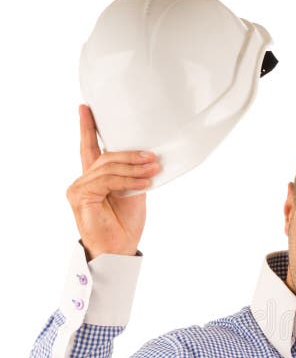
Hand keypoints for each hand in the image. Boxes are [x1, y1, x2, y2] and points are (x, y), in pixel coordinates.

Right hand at [66, 104, 160, 259]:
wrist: (119, 249)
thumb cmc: (125, 225)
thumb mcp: (134, 194)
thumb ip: (132, 175)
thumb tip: (147, 158)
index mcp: (95, 177)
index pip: (90, 148)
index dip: (88, 128)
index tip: (87, 107)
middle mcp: (84, 180)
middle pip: (104, 156)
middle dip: (130, 154)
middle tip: (152, 155)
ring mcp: (79, 188)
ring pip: (107, 167)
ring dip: (134, 167)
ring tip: (153, 168)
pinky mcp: (80, 196)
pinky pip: (106, 180)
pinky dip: (127, 179)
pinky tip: (144, 181)